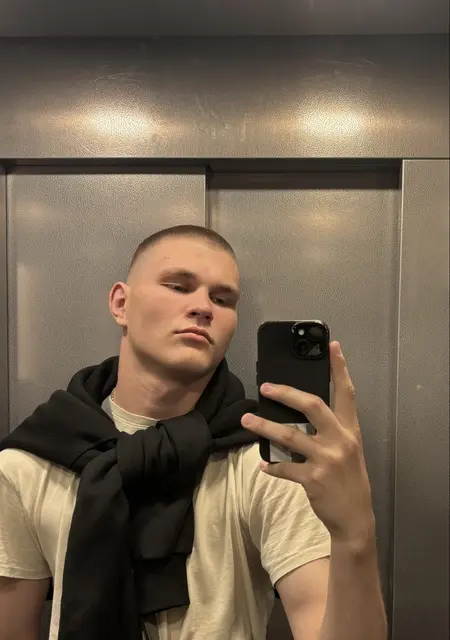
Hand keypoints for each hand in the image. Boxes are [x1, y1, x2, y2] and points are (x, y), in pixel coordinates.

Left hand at [241, 341, 374, 544]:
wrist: (355, 518)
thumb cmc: (349, 479)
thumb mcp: (348, 449)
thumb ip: (331, 429)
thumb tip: (300, 410)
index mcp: (350, 430)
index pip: (346, 393)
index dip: (340, 369)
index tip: (333, 346)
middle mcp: (340, 440)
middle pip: (312, 406)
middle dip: (286, 393)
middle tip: (265, 387)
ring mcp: (326, 460)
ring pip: (289, 436)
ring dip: (264, 426)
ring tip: (247, 419)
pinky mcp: (313, 479)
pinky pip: (284, 468)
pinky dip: (271, 466)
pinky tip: (263, 465)